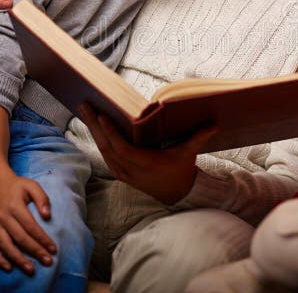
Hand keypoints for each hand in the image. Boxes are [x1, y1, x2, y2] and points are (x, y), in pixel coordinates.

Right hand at [0, 171, 56, 274]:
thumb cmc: (18, 186)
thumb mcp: (32, 185)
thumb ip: (42, 198)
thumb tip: (47, 215)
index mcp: (14, 206)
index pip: (31, 226)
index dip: (42, 238)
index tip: (53, 249)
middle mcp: (3, 217)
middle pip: (20, 238)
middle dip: (35, 251)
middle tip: (48, 261)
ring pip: (6, 246)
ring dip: (18, 259)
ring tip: (31, 269)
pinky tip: (9, 267)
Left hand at [80, 105, 215, 203]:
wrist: (175, 194)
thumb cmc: (181, 169)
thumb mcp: (188, 153)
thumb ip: (198, 137)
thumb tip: (214, 123)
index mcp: (146, 163)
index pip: (122, 148)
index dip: (111, 133)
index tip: (102, 115)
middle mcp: (131, 170)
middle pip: (107, 146)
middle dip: (94, 125)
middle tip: (84, 104)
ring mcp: (123, 173)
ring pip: (103, 150)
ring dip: (93, 130)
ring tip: (85, 110)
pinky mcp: (120, 173)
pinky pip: (105, 155)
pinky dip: (98, 139)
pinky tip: (93, 125)